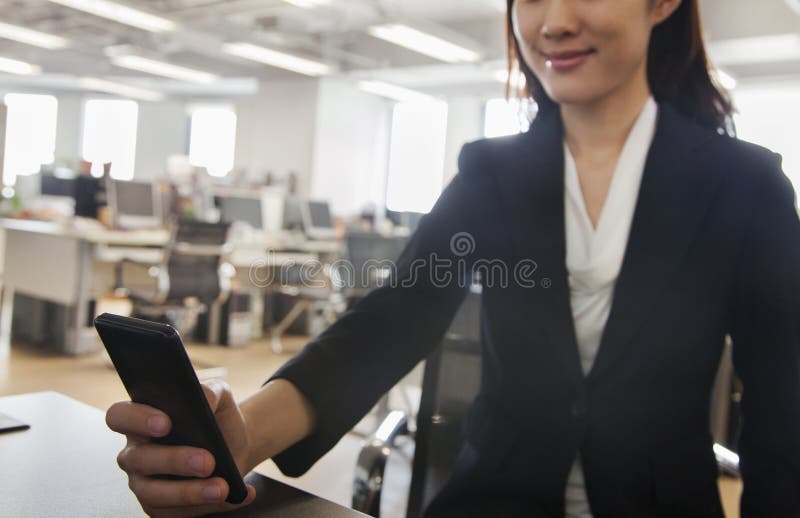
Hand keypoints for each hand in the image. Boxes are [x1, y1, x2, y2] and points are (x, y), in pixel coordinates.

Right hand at [106, 380, 256, 516]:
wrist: (235, 444)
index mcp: (141, 420)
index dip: (137, 419)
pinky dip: (212, 507)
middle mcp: (136, 453)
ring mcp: (144, 483)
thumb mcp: (219, 396)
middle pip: (139, 459)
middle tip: (207, 461)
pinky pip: (179, 513)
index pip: (119, 417)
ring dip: (190, 493)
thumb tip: (202, 399)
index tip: (167, 423)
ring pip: (154, 494)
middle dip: (174, 461)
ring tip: (222, 487)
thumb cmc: (217, 418)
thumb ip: (209, 391)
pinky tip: (236, 495)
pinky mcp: (161, 508)